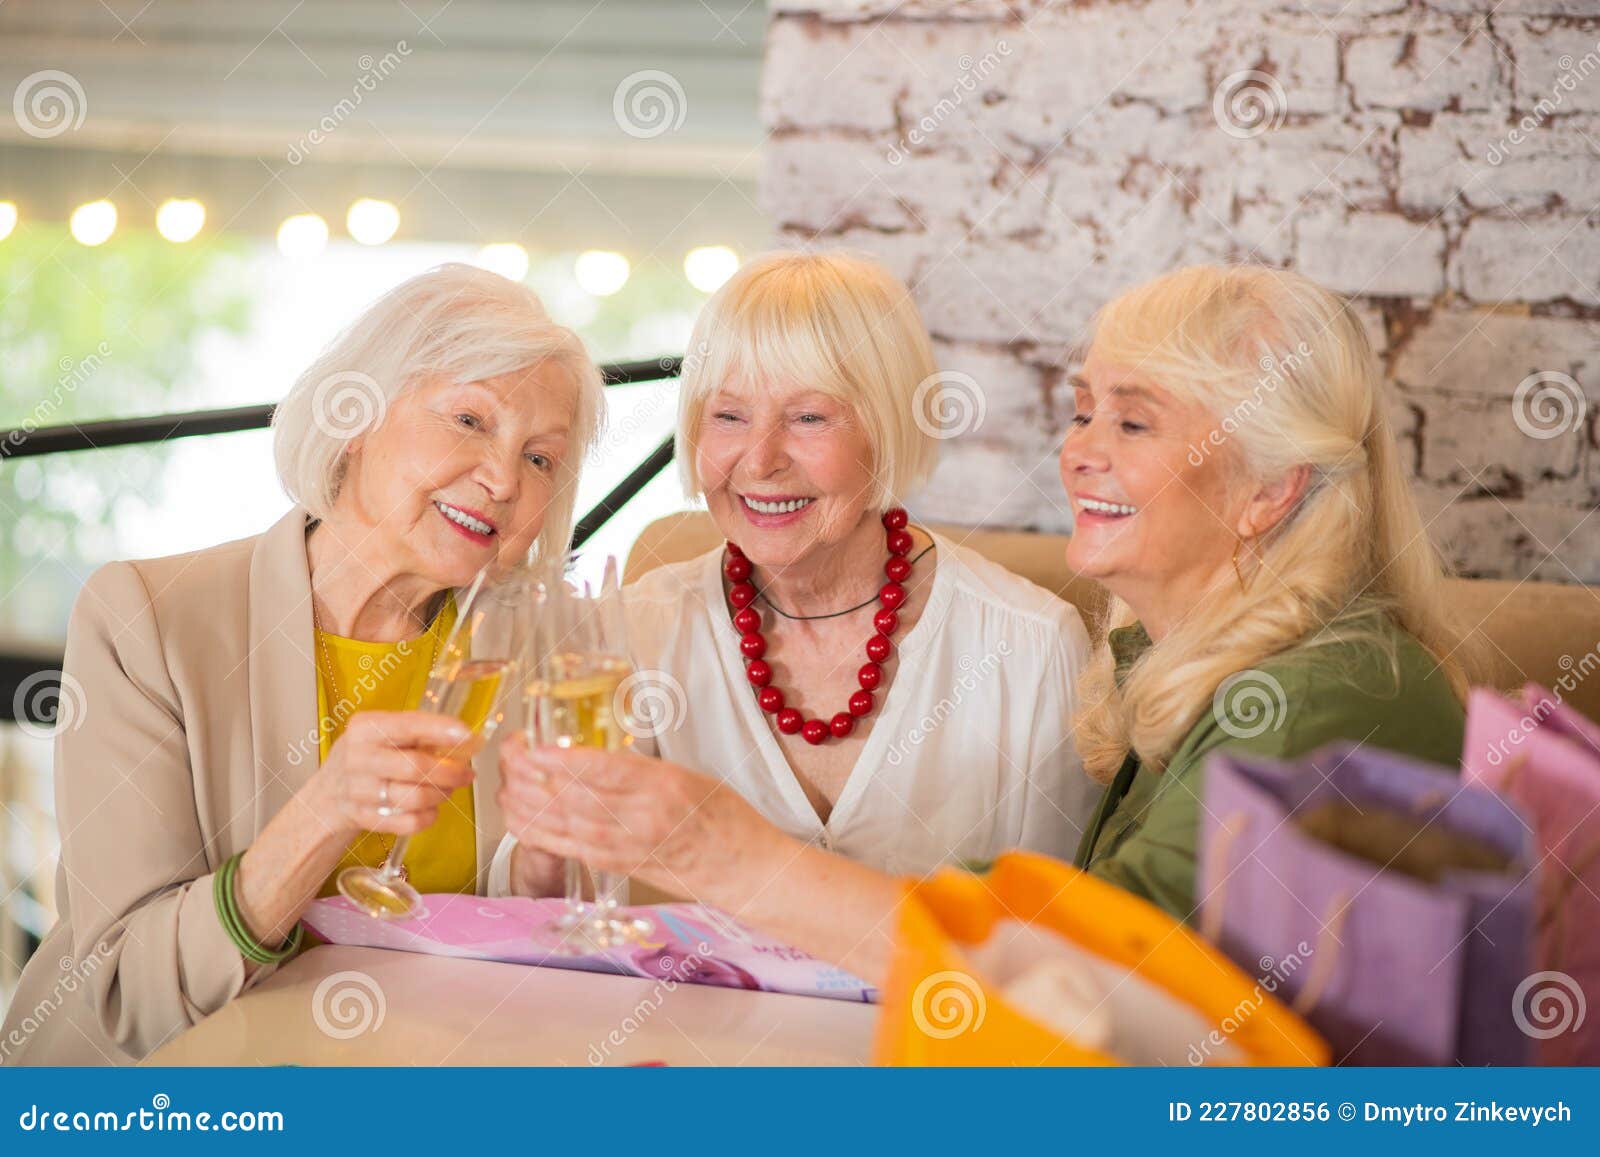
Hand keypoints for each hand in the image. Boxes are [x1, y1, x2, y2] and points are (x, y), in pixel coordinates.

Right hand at [308, 711, 480, 842]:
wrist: (327, 794)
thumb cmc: (366, 757)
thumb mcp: (383, 733)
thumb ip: (419, 732)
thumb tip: (465, 739)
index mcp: (365, 728)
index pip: (408, 726)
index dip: (441, 730)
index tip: (467, 735)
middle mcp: (358, 757)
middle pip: (415, 767)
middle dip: (450, 772)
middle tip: (466, 773)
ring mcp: (358, 790)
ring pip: (414, 797)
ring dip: (440, 794)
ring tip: (447, 789)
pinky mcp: (363, 817)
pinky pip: (407, 822)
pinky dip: (427, 817)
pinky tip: (430, 809)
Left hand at [496, 730, 779, 900]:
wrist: (740, 868)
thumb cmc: (721, 816)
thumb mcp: (686, 774)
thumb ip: (637, 768)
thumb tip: (587, 755)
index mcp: (662, 786)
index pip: (600, 769)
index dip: (559, 758)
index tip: (532, 743)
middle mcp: (639, 819)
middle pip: (570, 796)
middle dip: (529, 774)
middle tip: (509, 751)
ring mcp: (624, 847)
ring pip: (560, 824)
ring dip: (524, 802)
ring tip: (504, 780)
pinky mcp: (615, 866)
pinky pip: (565, 848)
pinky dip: (536, 832)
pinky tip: (516, 817)